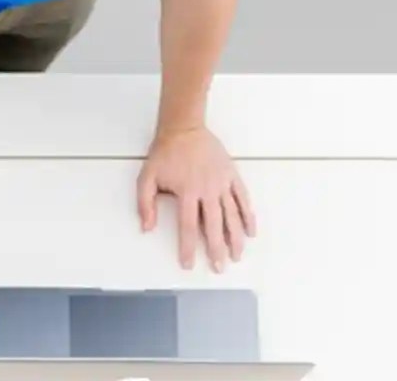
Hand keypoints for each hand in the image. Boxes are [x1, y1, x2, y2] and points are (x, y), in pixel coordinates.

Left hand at [137, 126, 255, 272]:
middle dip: (217, 249)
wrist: (183, 128)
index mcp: (187, 191)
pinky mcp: (231, 175)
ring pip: (233, 215)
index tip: (189, 264)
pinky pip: (243, 198)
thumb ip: (145, 203)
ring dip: (236, 237)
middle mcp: (207, 189)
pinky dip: (248, 215)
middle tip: (219, 267)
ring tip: (237, 255)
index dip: (189, 248)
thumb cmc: (165, 153)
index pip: (189, 227)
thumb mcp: (147, 177)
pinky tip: (251, 231)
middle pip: (215, 226)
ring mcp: (222, 182)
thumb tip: (147, 227)